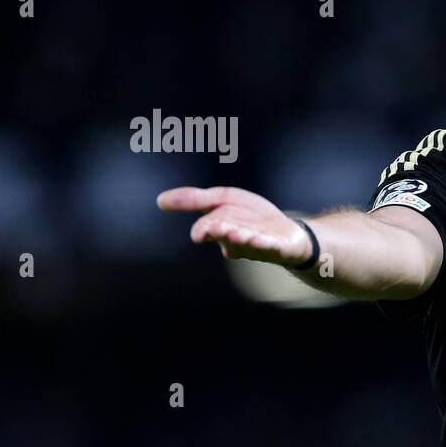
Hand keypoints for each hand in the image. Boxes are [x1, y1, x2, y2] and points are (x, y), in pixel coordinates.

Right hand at [157, 186, 311, 264]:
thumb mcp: (223, 200)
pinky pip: (268, 246)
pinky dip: (263, 243)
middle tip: (217, 229)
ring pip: (245, 242)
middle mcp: (236, 240)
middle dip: (221, 231)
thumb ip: (195, 199)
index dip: (204, 228)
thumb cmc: (251, 217)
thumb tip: (159, 200)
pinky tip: (259, 239)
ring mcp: (256, 245)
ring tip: (237, 234)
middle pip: (225, 234)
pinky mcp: (277, 247)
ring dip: (240, 238)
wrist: (286, 232)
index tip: (199, 233)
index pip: (209, 226)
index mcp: (221, 229)